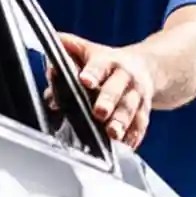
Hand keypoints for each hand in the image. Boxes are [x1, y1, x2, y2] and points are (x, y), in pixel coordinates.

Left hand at [58, 32, 154, 148]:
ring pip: (131, 108)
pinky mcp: (144, 111)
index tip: (85, 80)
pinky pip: (141, 124)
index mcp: (107, 61)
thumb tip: (49, 65)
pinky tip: (127, 146)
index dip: (92, 72)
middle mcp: (125, 77)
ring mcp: (136, 94)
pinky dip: (134, 136)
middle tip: (99, 112)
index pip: (99, 65)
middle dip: (108, 101)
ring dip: (122, 122)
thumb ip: (66, 52)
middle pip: (117, 89)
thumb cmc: (107, 62)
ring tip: (113, 134)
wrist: (146, 67)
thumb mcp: (87, 50)